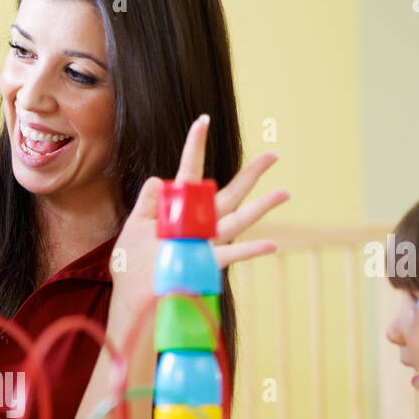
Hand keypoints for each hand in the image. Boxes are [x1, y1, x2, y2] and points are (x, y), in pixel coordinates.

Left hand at [111, 114, 289, 304]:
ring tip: (286, 192)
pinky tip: (273, 245)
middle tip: (274, 154)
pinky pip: (231, 255)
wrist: (131, 298)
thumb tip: (160, 178)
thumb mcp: (134, 228)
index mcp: (178, 209)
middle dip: (252, 174)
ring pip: (239, 220)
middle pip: (230, 194)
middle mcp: (198, 224)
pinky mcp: (205, 263)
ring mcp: (205, 243)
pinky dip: (252, 251)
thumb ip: (148, 204)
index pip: (190, 173)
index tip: (203, 120)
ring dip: (263, 207)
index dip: (195, 147)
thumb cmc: (132, 266)